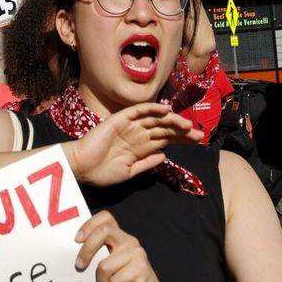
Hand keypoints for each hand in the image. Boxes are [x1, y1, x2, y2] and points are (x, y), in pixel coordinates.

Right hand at [64, 103, 201, 186]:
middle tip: (199, 134)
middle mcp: (138, 134)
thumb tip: (165, 155)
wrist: (82, 167)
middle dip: (182, 131)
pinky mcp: (121, 119)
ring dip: (172, 121)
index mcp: (141, 147)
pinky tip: (166, 110)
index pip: (166, 140)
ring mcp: (130, 125)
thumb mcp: (129, 172)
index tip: (198, 141)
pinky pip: (139, 111)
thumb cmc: (102, 172)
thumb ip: (147, 163)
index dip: (182, 139)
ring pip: (155, 119)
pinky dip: (152, 109)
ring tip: (187, 125)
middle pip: (165, 129)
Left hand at [75, 211, 158, 281]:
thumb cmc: (123, 279)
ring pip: (104, 266)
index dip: (89, 224)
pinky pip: (115, 280)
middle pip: (104, 231)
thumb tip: (77, 257)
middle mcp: (129, 241)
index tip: (77, 239)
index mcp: (119, 237)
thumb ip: (98, 255)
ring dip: (102, 280)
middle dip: (87, 249)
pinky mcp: (142, 269)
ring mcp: (137, 254)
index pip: (106, 218)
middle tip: (79, 265)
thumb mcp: (109, 262)